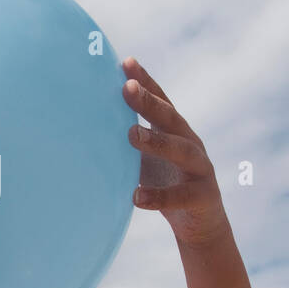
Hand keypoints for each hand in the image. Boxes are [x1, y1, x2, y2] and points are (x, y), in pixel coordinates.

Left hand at [120, 57, 229, 246]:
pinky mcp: (204, 197)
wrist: (201, 224)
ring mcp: (201, 169)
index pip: (161, 100)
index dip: (145, 81)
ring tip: (132, 135)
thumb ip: (129, 141)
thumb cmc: (167, 184)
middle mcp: (191, 143)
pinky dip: (158, 197)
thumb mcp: (147, 159)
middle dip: (149, 102)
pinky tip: (136, 196)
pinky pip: (180, 196)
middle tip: (127, 88)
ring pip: (182, 151)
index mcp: (176, 131)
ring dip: (156, 141)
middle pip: (171, 118)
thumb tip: (84, 126)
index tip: (125, 62)